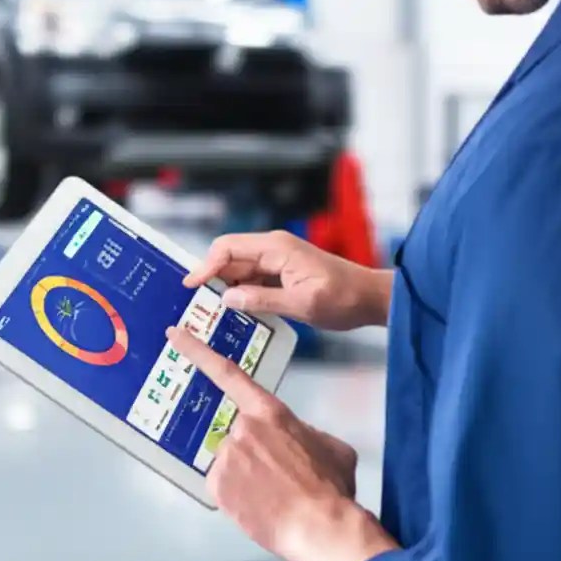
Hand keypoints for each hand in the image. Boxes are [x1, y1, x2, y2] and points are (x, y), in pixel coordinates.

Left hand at [168, 327, 398, 560]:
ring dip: (245, 475)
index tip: (175, 336)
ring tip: (271, 496)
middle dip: (253, 452)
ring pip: (230, 461)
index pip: (226, 373)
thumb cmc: (329, 486)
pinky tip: (257, 505)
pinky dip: (236, 494)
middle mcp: (241, 428)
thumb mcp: (330, 446)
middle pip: (237, 433)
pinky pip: (222, 485)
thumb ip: (305, 432)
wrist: (319, 527)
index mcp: (268, 412)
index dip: (197, 351)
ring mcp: (225, 456)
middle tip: (274, 476)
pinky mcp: (216, 485)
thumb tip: (297, 437)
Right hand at [183, 231, 392, 330]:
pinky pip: (253, 280)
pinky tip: (232, 312)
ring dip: (225, 288)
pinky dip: (241, 294)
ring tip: (207, 311)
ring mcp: (277, 261)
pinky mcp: (282, 274)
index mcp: (276, 248)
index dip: (205, 265)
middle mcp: (273, 249)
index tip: (190, 285)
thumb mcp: (302, 304)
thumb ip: (262, 300)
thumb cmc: (344, 298)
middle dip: (210, 278)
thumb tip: (228, 299)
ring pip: (239, 270)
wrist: (371, 298)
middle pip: (229, 258)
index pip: (227, 248)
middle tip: (193, 303)